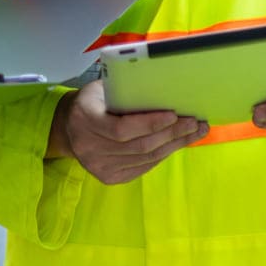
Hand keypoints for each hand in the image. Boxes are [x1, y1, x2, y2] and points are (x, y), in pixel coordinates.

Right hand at [50, 80, 206, 184]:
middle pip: (139, 146)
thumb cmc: (93, 101)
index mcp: (86, 119)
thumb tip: (166, 91)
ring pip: (145, 158)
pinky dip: (162, 154)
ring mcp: (99, 166)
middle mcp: (89, 147)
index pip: (122, 129)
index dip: (150, 123)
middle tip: (195, 123)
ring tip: (194, 132)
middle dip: (172, 134)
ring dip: (173, 145)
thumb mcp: (103, 89)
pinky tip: (176, 143)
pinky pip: (143, 167)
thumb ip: (126, 92)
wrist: (70, 127)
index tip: (174, 113)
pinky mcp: (109, 177)